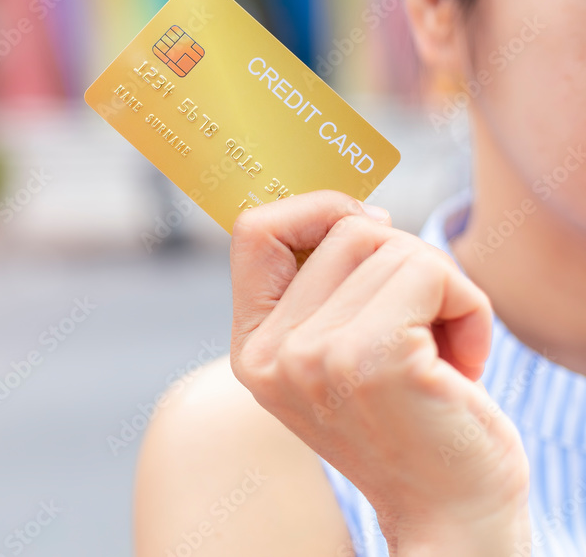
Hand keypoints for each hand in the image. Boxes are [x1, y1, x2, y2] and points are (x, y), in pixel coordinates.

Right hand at [228, 191, 529, 554]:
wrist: (449, 512)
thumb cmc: (410, 422)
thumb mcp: (341, 353)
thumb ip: (328, 288)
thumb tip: (361, 211)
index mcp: (253, 348)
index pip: (256, 230)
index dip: (316, 208)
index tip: (370, 227)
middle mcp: (271, 354)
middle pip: (344, 228)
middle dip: (406, 259)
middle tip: (423, 323)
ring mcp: (314, 357)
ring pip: (390, 243)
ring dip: (442, 286)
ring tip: (442, 349)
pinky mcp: (371, 360)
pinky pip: (430, 272)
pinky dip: (468, 305)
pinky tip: (463, 362)